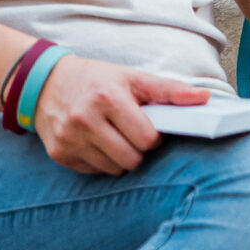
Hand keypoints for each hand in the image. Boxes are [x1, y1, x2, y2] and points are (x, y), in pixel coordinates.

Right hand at [32, 55, 208, 175]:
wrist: (45, 82)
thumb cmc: (97, 79)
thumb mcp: (133, 77)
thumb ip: (170, 90)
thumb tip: (204, 98)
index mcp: (108, 98)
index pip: (146, 138)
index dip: (154, 137)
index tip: (150, 129)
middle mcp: (85, 120)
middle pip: (131, 159)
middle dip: (139, 151)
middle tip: (134, 135)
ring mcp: (69, 139)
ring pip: (113, 169)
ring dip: (121, 158)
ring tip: (116, 138)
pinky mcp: (58, 154)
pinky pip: (93, 172)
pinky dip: (101, 162)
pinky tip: (97, 143)